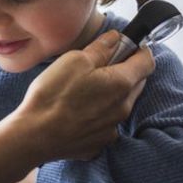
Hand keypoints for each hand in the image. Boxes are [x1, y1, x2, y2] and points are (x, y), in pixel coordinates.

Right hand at [9, 31, 154, 162]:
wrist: (35, 135)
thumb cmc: (53, 95)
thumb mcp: (75, 59)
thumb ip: (101, 47)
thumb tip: (116, 39)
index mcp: (121, 83)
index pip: (147, 62)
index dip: (140, 50)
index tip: (129, 45)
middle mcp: (123, 108)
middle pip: (136, 83)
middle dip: (125, 70)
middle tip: (102, 64)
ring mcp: (112, 128)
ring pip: (121, 104)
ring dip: (112, 93)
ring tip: (85, 89)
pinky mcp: (99, 143)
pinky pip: (107, 123)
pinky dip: (99, 114)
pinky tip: (79, 111)